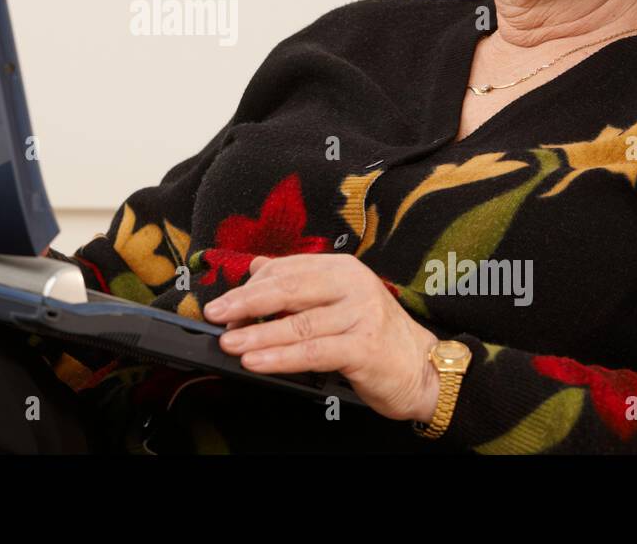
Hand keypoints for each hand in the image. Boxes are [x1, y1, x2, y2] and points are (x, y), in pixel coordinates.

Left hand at [202, 254, 441, 421]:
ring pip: (297, 324)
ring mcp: (360, 314)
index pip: (286, 270)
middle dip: (245, 303)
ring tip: (229, 343)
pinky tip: (256, 363)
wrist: (422, 369)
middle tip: (215, 315)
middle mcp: (352, 285)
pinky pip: (312, 351)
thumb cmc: (374, 336)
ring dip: (256, 335)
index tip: (225, 304)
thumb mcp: (336, 302)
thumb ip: (298, 284)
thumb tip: (256, 267)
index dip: (250, 287)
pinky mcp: (364, 346)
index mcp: (342, 269)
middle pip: (287, 289)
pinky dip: (280, 358)